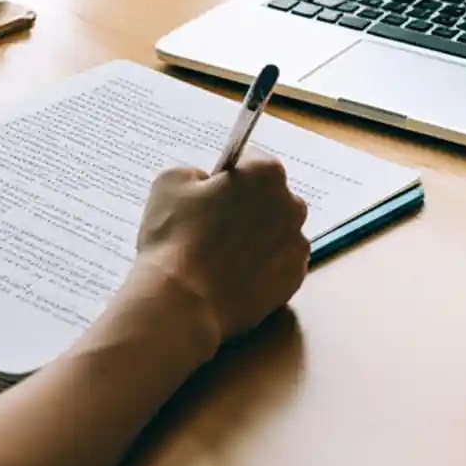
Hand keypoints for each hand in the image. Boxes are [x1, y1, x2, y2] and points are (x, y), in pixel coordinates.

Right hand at [133, 151, 309, 343]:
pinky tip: (234, 276)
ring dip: (257, 237)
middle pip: (270, 198)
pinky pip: (278, 265)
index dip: (228, 177)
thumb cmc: (175, 237)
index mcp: (266, 174)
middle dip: (248, 206)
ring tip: (222, 257)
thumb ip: (194, 174)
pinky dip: (262, 268)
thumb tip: (206, 185)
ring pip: (277, 232)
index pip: (252, 162)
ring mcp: (296, 246)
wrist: (183, 303)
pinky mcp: (294, 280)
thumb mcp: (169, 183)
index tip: (211, 193)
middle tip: (214, 226)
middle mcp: (291, 206)